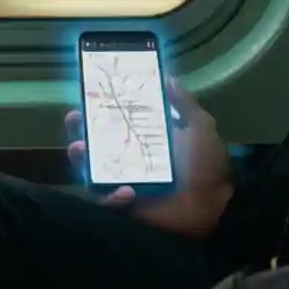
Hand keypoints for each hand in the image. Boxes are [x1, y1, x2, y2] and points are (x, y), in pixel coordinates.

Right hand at [66, 77, 232, 239]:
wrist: (214, 210)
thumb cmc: (206, 168)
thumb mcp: (201, 129)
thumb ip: (185, 105)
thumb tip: (168, 78)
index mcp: (147, 139)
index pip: (117, 120)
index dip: (101, 108)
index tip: (88, 94)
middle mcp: (131, 158)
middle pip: (96, 141)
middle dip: (81, 129)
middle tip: (74, 117)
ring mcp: (125, 182)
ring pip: (93, 169)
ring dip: (82, 158)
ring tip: (78, 148)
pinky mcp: (126, 207)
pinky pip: (108, 201)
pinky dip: (113, 197)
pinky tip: (127, 190)